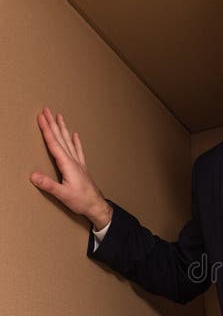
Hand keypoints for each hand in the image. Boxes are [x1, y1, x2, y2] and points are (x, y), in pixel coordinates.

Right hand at [30, 107, 112, 229]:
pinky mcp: (82, 167)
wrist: (97, 206)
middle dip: (52, 123)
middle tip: (46, 110)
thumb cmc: (81, 201)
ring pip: (69, 141)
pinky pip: (78, 150)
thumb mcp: (63, 194)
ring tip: (59, 116)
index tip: (41, 117)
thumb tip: (33, 175)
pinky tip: (75, 134)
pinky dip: (76, 141)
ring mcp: (78, 163)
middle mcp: (73, 160)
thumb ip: (48, 185)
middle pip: (61, 138)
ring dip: (63, 128)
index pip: (54, 143)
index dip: (47, 130)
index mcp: (67, 164)